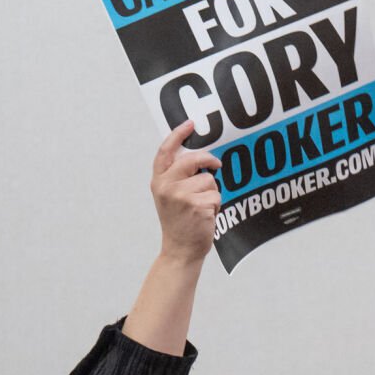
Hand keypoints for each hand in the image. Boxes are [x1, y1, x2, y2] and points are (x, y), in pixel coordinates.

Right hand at [150, 119, 221, 261]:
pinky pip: (216, 195)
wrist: (180, 250)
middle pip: (193, 159)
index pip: (166, 151)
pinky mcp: (196, 205)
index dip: (178, 134)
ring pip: (209, 180)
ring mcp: (181, 195)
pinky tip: (206, 216)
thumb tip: (199, 157)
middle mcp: (166, 185)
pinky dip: (216, 205)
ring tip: (203, 207)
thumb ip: (176, 177)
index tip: (190, 124)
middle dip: (208, 160)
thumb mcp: (169, 197)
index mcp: (158, 181)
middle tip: (216, 165)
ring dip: (211, 193)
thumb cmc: (179, 222)